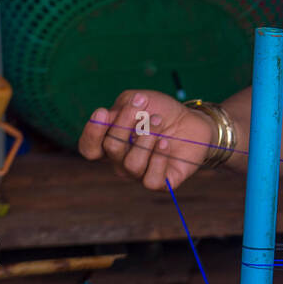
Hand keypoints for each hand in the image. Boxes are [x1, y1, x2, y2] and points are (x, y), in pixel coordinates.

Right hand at [78, 90, 216, 190]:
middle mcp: (121, 162)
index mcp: (110, 143)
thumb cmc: (161, 111)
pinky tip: (165, 143)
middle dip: (126, 123)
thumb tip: (109, 118)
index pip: (89, 148)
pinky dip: (158, 159)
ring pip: (132, 164)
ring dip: (147, 138)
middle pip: (111, 149)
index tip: (102, 112)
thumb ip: (119, 108)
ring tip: (158, 122)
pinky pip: (151, 180)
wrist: (192, 119)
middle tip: (144, 107)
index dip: (92, 133)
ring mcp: (140, 174)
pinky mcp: (161, 182)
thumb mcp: (137, 101)